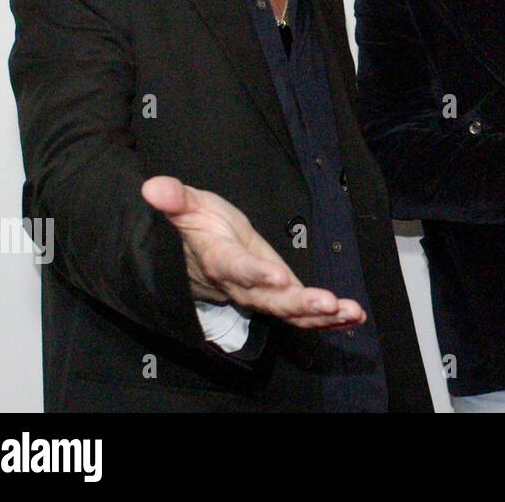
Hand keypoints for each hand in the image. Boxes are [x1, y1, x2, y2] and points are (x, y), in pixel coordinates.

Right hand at [141, 176, 365, 330]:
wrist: (199, 258)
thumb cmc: (202, 227)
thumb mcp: (190, 205)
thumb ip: (177, 199)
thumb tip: (152, 185)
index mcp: (220, 259)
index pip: (235, 267)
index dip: (254, 274)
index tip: (277, 276)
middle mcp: (241, 285)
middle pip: (269, 299)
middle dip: (299, 303)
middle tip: (328, 303)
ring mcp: (262, 296)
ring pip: (289, 312)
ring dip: (321, 316)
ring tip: (349, 312)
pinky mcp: (279, 300)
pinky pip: (301, 315)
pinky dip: (328, 319)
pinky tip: (352, 317)